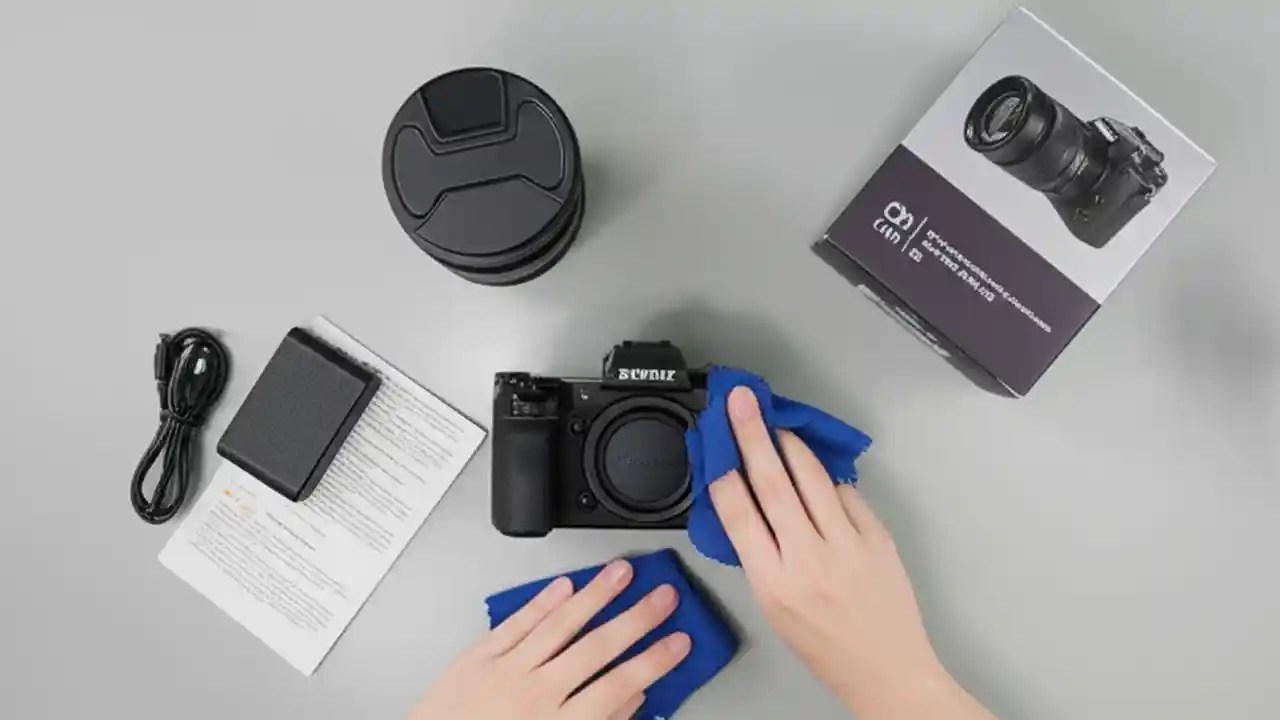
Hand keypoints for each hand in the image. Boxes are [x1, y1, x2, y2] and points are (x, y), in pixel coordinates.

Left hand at [408, 559, 690, 719]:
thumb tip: (631, 700)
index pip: (620, 685)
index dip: (655, 660)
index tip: (679, 642)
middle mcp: (535, 696)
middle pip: (597, 648)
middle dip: (637, 618)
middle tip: (665, 596)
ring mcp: (505, 672)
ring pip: (559, 624)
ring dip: (595, 595)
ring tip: (622, 573)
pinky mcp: (478, 658)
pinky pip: (516, 623)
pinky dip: (542, 602)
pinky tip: (565, 586)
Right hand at [711, 386, 995, 719]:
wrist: (888, 669)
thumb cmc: (825, 646)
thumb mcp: (775, 610)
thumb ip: (761, 557)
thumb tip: (749, 506)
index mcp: (775, 584)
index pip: (740, 515)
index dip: (724, 473)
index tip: (715, 444)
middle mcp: (810, 560)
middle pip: (773, 483)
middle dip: (752, 435)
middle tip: (741, 403)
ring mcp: (848, 545)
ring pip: (812, 478)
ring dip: (791, 446)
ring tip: (777, 426)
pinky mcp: (878, 538)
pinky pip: (846, 494)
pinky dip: (828, 480)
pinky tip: (818, 475)